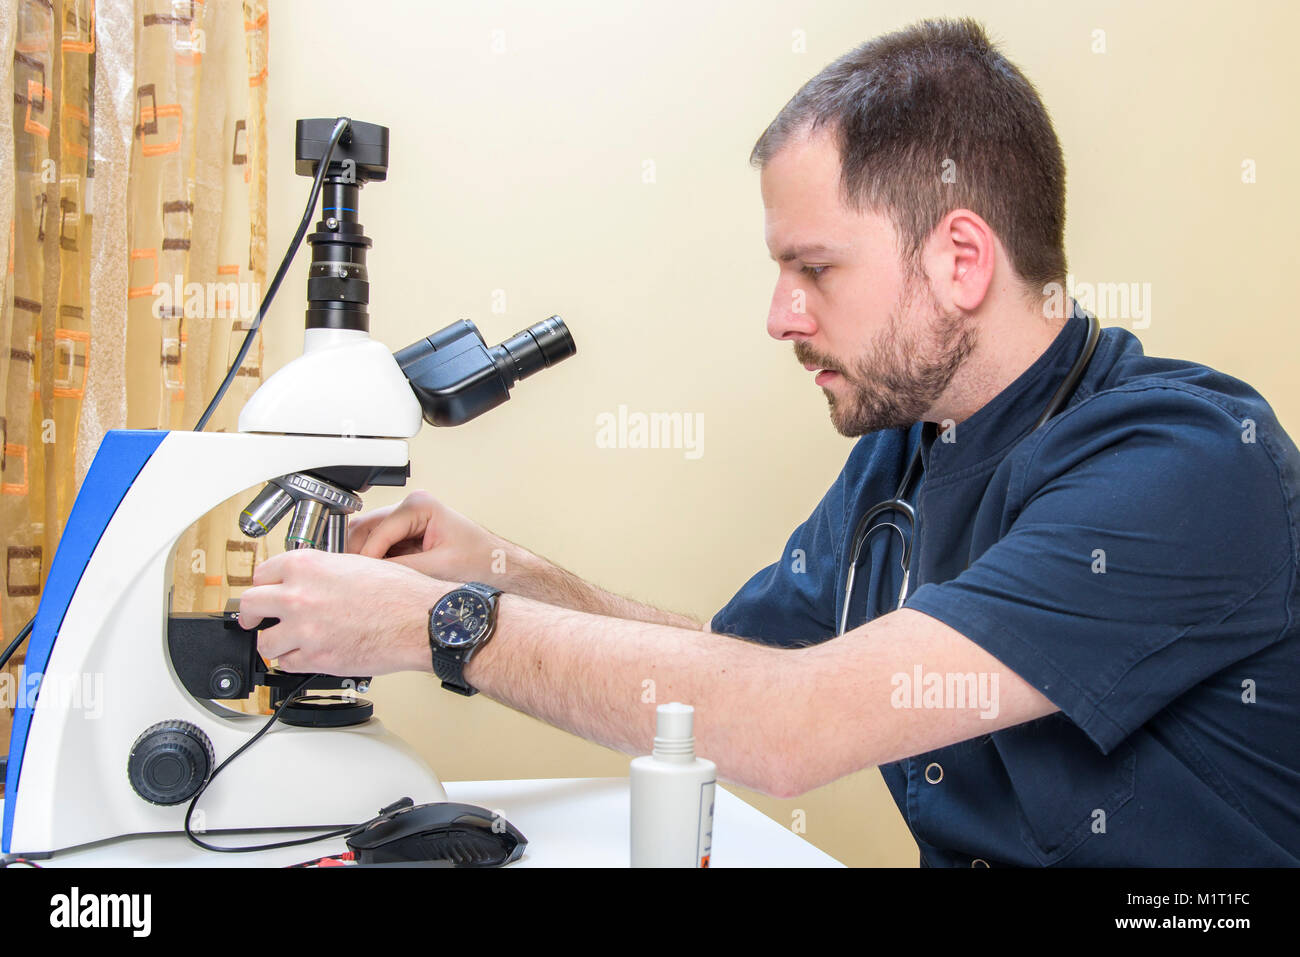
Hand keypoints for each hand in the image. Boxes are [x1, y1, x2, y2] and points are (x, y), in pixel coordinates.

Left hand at [238, 549, 451, 675]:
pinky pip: (287, 663)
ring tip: (286, 640)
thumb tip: (306, 581)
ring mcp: (304, 629)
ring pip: (265, 641)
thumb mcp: (355, 563)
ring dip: (274, 641)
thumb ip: (321, 571)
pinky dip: (294, 660)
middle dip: (251, 614)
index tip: (265, 592)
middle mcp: (298, 596)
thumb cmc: (398, 592)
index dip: (263, 585)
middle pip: (249, 606)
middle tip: (254, 618)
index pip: (261, 574)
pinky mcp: (316, 658)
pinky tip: (306, 653)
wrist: (418, 620)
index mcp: (307, 566)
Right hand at [347, 490, 510, 582]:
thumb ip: (401, 570)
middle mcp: (410, 506)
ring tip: (363, 583)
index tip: (359, 580)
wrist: (497, 567)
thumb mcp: (438, 568)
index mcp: (419, 505)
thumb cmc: (480, 562)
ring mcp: (405, 519)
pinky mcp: (404, 534)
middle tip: (354, 583)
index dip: (366, 557)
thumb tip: (369, 577)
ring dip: (362, 559)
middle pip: (365, 528)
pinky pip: (377, 546)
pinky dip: (372, 561)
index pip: (378, 530)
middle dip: (358, 556)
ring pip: (366, 536)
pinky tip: (375, 579)